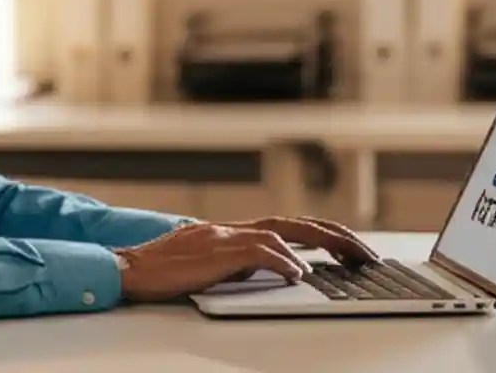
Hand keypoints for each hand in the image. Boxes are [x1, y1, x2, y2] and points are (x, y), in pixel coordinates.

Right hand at [112, 216, 377, 301]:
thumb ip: (240, 263)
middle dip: (336, 236)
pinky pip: (258, 252)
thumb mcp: (211, 265)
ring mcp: (226, 237)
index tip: (350, 245)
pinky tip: (299, 273)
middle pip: (297, 224)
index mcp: (234, 231)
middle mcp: (234, 228)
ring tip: (348, 258)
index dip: (323, 233)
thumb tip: (277, 271)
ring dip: (321, 244)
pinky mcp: (216, 252)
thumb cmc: (163, 271)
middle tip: (366, 252)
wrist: (129, 268)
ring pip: (285, 232)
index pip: (290, 226)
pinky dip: (282, 260)